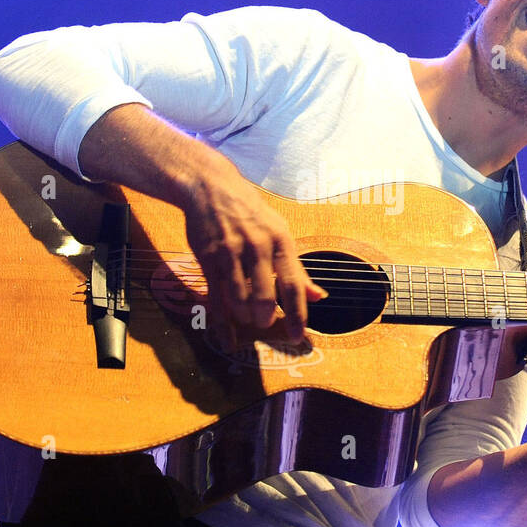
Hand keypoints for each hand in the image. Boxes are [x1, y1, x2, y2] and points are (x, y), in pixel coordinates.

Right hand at [182, 171, 326, 345]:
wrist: (211, 187)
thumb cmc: (251, 213)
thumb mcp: (279, 232)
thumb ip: (297, 269)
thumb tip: (318, 297)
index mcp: (280, 240)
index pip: (294, 284)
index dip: (298, 314)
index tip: (300, 336)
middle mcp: (257, 246)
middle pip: (264, 296)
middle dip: (265, 318)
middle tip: (266, 323)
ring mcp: (231, 252)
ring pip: (240, 299)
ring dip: (246, 317)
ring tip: (249, 318)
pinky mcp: (208, 258)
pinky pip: (216, 298)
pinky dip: (222, 324)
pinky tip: (228, 339)